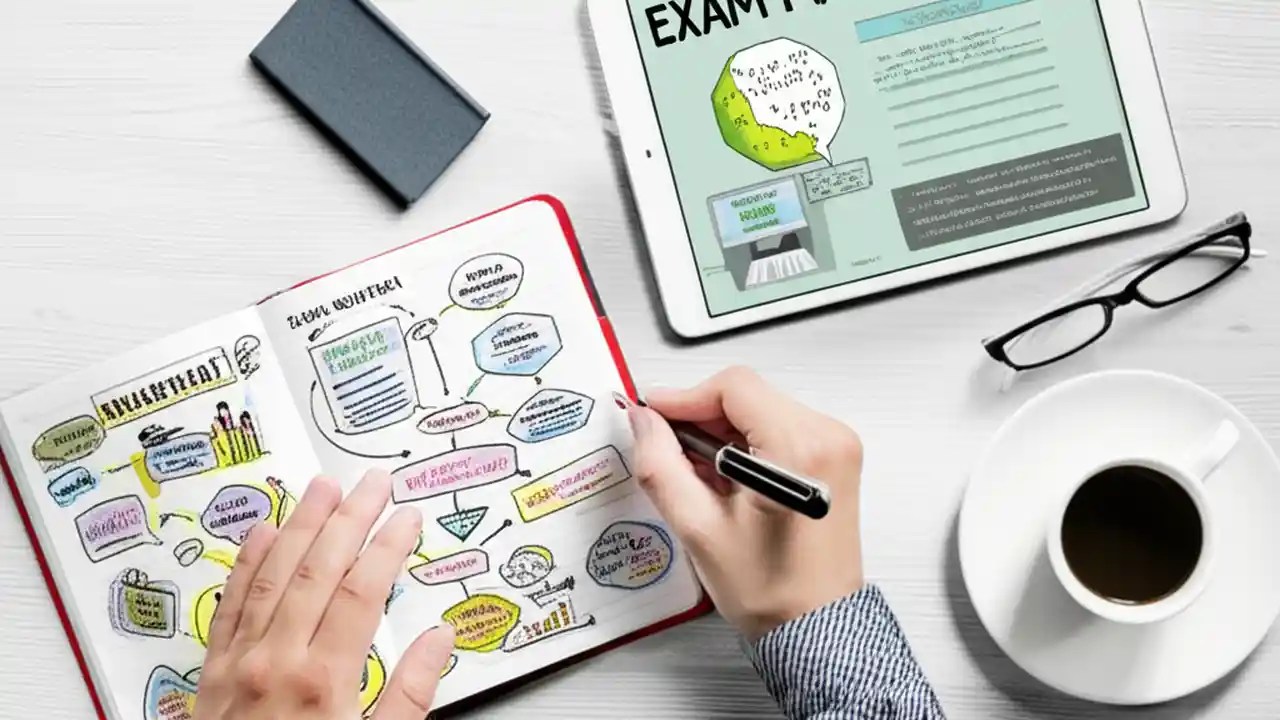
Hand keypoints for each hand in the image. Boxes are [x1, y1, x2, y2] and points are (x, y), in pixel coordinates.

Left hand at [195, 471, 454, 718]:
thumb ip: (409, 695)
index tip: (406, 518)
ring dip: (300, 524)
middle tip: (372, 482)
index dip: (388, 546)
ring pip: (272, 573)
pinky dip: (246, 561)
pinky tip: (260, 532)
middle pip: (318, 568)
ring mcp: (239, 662)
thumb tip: (439, 639)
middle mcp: (276, 661)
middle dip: (349, 517)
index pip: (362, 591)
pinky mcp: (211, 672)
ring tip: (322, 488)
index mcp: (324, 681)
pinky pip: (230, 601)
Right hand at [629, 367, 864, 640]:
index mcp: (800, 449)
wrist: (817, 628)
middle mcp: (827, 439)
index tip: (653, 415)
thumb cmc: (774, 590)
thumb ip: (661, 465)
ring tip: (699, 477)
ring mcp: (836, 448)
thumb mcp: (699, 528)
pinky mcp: (833, 460)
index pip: (733, 387)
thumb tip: (644, 423)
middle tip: (669, 451)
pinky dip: (744, 445)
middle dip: (701, 418)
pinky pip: (779, 429)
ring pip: (760, 410)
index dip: (684, 398)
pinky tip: (725, 480)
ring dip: (721, 434)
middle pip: (747, 395)